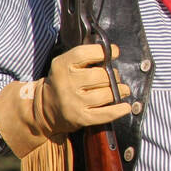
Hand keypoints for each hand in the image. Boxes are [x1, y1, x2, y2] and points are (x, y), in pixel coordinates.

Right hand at [0, 43, 131, 157]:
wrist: (44, 109)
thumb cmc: (62, 82)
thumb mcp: (65, 64)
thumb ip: (85, 57)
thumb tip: (112, 52)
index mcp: (62, 66)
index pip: (85, 53)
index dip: (103, 52)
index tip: (114, 52)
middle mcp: (67, 83)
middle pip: (100, 76)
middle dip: (113, 75)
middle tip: (115, 77)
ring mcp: (74, 102)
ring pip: (106, 94)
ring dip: (120, 90)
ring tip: (123, 89)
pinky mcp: (81, 118)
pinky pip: (106, 114)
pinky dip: (119, 110)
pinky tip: (125, 106)